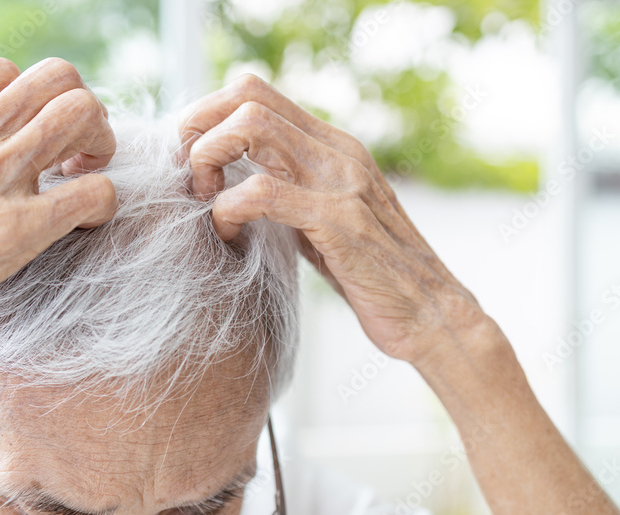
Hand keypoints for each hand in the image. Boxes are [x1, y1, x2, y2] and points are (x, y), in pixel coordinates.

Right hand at [0, 57, 116, 374]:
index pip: (3, 74)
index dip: (30, 106)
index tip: (31, 144)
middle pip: (56, 79)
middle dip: (79, 116)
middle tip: (74, 159)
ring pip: (82, 113)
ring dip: (101, 146)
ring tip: (86, 183)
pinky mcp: (14, 231)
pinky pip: (95, 192)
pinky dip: (104, 206)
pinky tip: (83, 228)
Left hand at [179, 75, 487, 366]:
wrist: (431, 316)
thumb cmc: (370, 277)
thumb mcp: (321, 222)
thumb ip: (287, 194)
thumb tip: (232, 185)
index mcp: (331, 145)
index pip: (253, 92)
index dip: (206, 118)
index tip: (188, 164)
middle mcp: (337, 150)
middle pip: (245, 96)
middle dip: (197, 132)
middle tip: (189, 182)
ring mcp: (340, 181)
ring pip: (250, 127)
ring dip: (208, 161)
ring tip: (206, 206)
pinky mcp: (339, 221)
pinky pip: (261, 192)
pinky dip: (227, 210)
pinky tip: (227, 237)